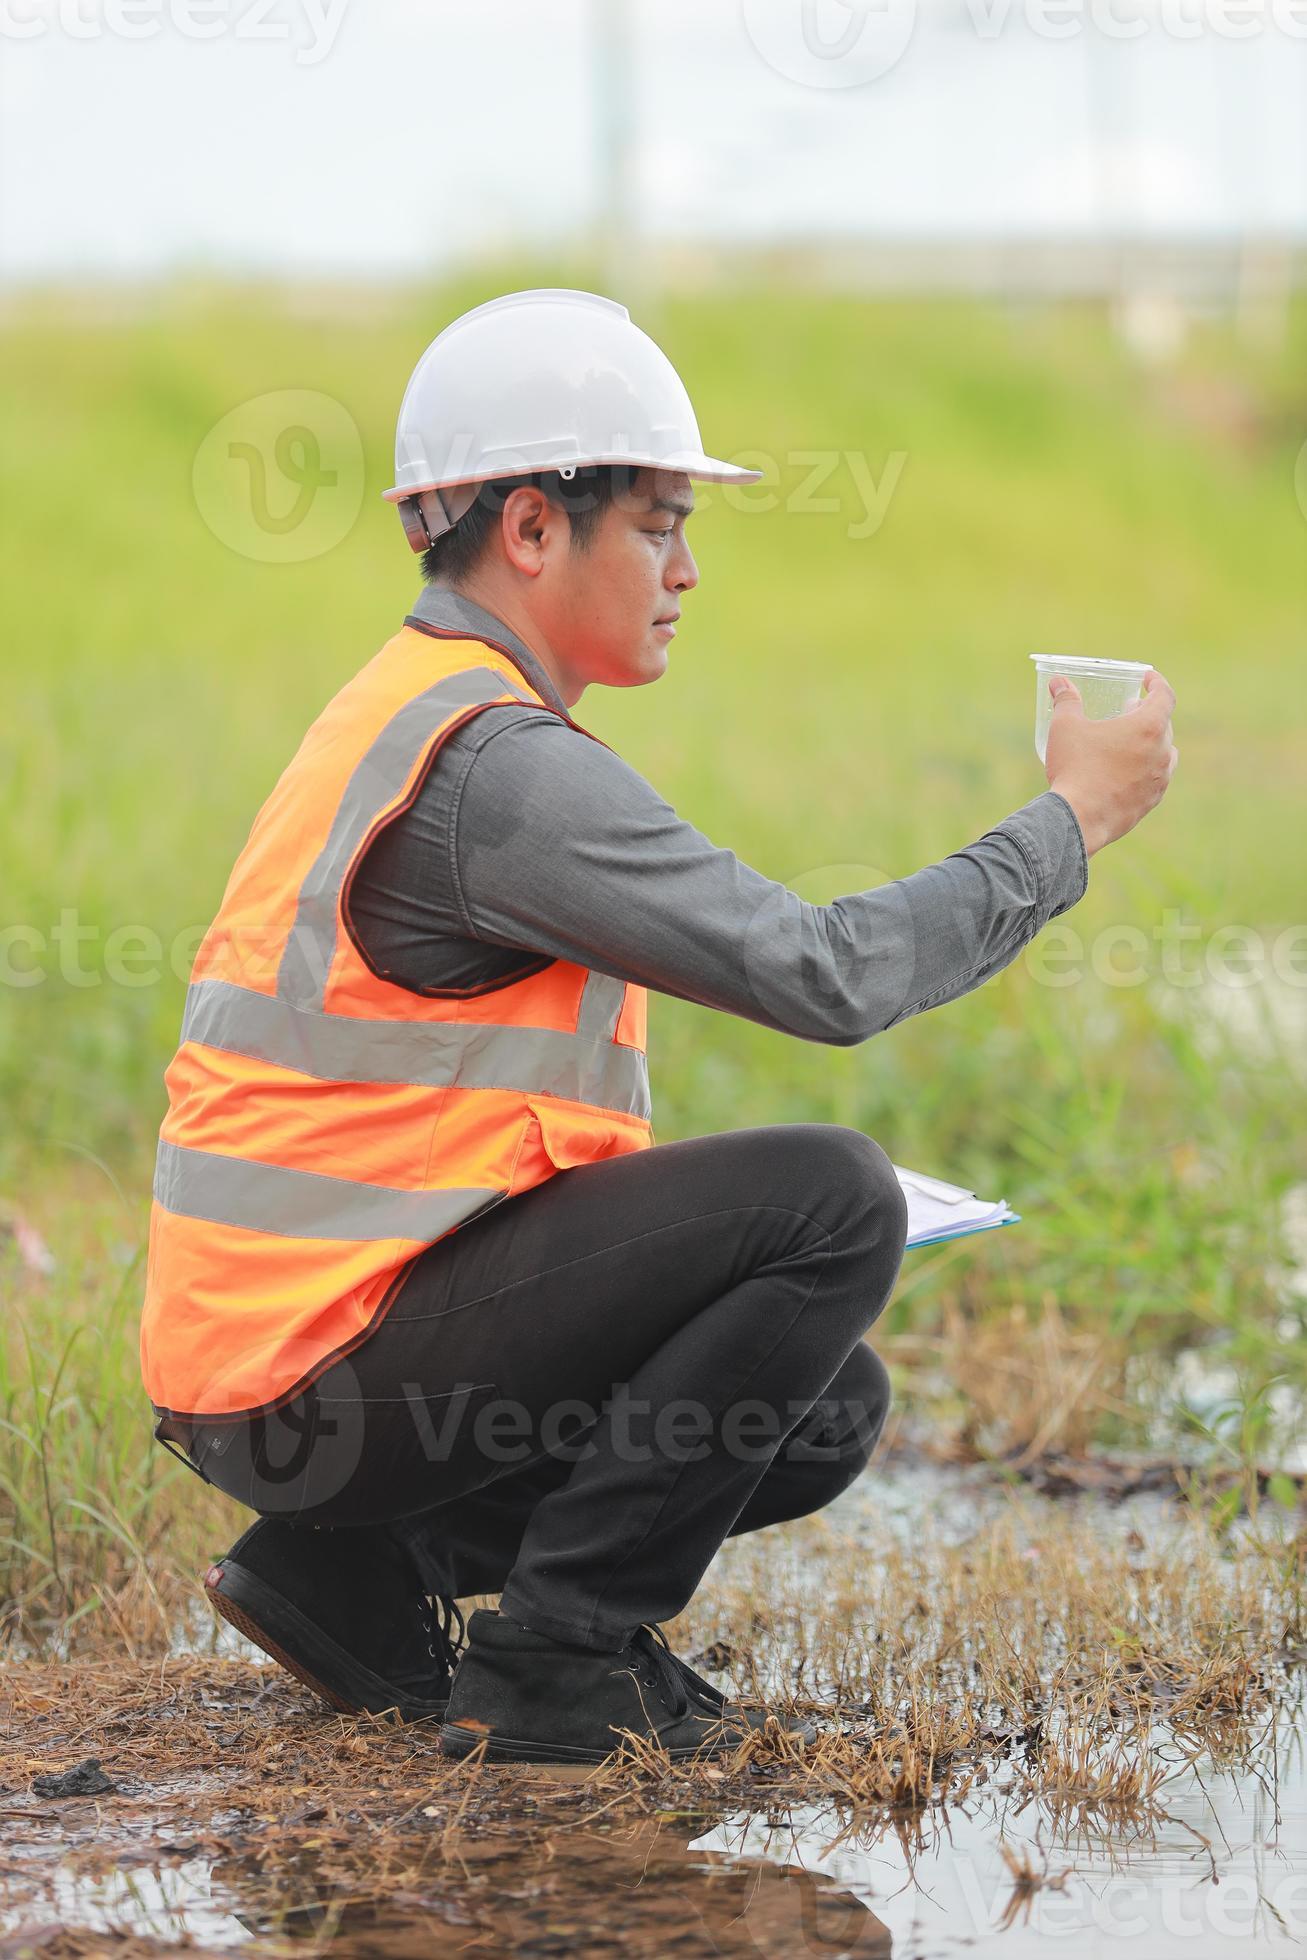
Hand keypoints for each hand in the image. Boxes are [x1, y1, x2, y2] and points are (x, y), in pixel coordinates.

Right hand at [1044, 668, 1177, 857]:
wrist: (1079, 818)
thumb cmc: (1075, 767)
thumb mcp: (1065, 727)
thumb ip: (1066, 701)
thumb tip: (1058, 682)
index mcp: (1148, 726)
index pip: (1165, 695)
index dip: (1157, 682)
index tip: (1147, 678)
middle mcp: (1162, 751)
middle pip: (1164, 723)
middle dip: (1148, 712)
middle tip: (1129, 709)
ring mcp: (1161, 779)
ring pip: (1164, 753)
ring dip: (1150, 742)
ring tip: (1130, 742)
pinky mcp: (1152, 801)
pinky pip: (1156, 778)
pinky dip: (1145, 768)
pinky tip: (1126, 771)